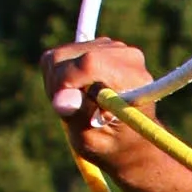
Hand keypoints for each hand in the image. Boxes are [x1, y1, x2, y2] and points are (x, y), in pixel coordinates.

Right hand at [41, 38, 152, 177]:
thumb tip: (61, 98)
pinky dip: (60, 75)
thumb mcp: (94, 142)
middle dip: (58, 84)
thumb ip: (79, 117)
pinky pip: (61, 55)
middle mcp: (128, 58)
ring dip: (58, 82)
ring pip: (60, 56)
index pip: (89, 63)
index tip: (62, 106)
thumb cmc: (113, 145)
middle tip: (69, 110)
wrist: (130, 141)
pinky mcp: (99, 46)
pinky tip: (76, 93)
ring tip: (76, 105)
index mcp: (134, 81)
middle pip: (67, 56)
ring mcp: (114, 48)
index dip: (66, 82)